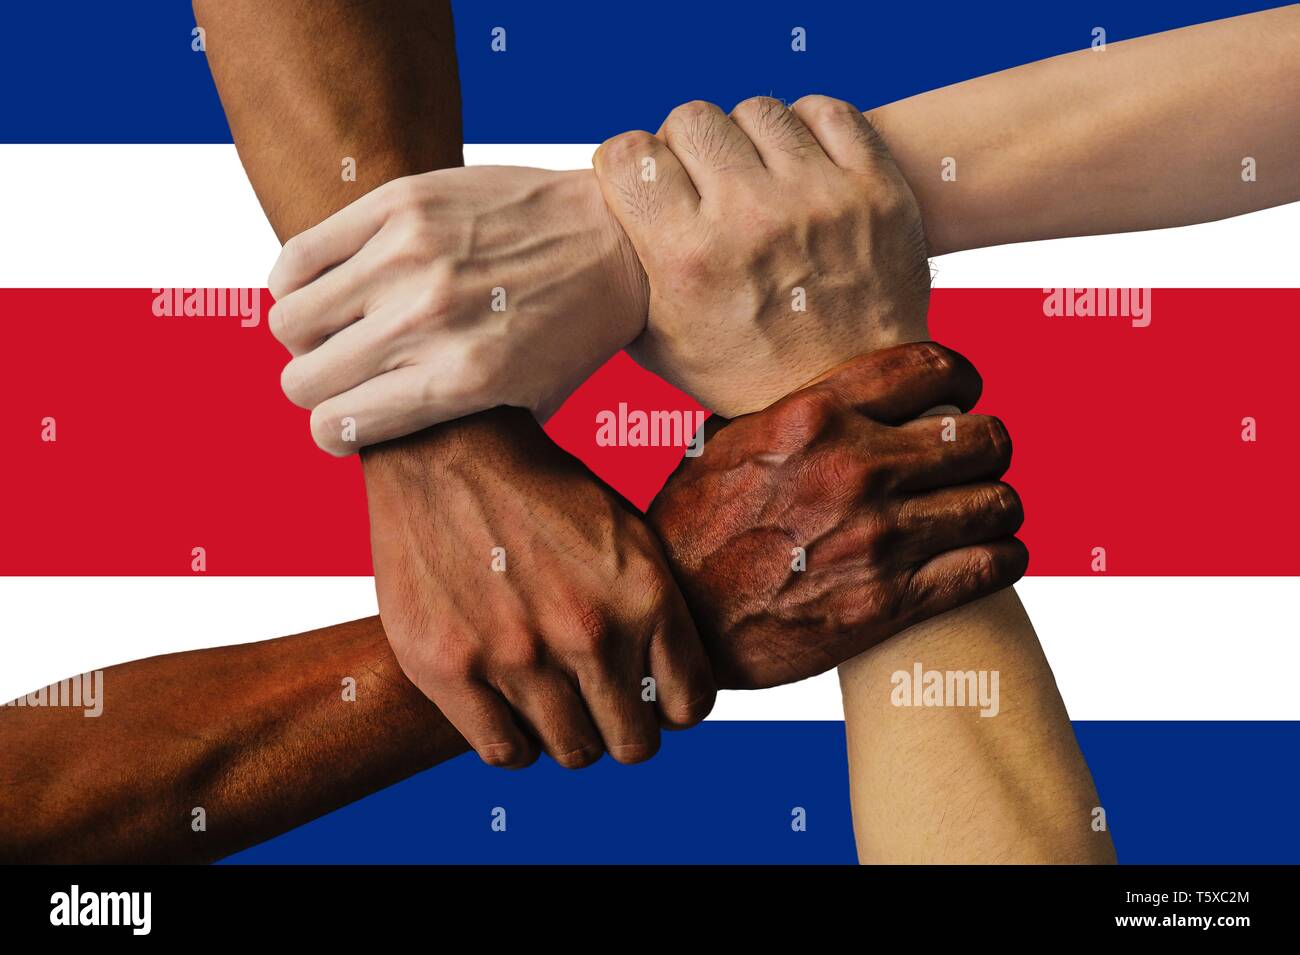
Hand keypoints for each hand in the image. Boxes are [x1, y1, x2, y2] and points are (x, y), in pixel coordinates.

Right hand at [267, 167, 645, 453]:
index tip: (343, 424)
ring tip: (337, 327)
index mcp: (459, 381)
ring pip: (287, 317)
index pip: (336, 425)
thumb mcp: (531, 401)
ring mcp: (409, 257)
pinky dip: (296, 279)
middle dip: (313, 386)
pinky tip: (328, 285)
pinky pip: (299, 254)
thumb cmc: (576, 328)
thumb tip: (381, 437)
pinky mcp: (400, 203)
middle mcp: (426, 321)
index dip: (332, 432)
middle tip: (341, 373)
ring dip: (304, 333)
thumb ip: (458, 424)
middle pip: (301, 378)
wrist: (619, 239)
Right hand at [363, 409, 713, 767]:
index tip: (654, 699)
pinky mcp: (450, 670)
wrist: (445, 449)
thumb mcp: (627, 531)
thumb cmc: (541, 489)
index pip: (689, 705)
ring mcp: (517, 656)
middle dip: (625, 731)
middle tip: (604, 707)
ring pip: (572, 753)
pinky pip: (505, 753)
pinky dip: (516, 744)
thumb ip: (655, 606)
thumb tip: (676, 681)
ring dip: (570, 736)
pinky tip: (513, 712)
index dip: (673, 708)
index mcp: (645, 596)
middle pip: (633, 744)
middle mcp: (589, 633)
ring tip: (556, 704)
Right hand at [593, 95, 930, 415]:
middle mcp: (752, 220)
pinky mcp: (874, 188)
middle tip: (701, 185)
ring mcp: (820, 198)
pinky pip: (827, 112)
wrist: (849, 398)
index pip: (629, 154)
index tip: (644, 186)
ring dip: (746, 139)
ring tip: (754, 178)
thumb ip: (623, 278)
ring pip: (757, 111)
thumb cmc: (745, 377)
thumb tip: (590, 227)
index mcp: (689, 259)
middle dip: (685, 148)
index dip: (629, 166)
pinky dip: (806, 130)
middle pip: (691, 119)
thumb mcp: (660, 344)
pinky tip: (798, 166)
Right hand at [648, 342, 1027, 688]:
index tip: (964, 395)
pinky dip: (1003, 559)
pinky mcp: (890, 602)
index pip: (931, 368)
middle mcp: (854, 468)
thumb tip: (832, 393)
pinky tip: (993, 556)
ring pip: (998, 501)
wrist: (676, 620)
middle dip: (988, 446)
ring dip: (997, 506)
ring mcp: (877, 537)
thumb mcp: (725, 445)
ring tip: (985, 512)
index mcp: (813, 416)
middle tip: (977, 461)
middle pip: (982, 436)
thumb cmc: (690, 530)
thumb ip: (788, 414)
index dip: (963, 378)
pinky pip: (989, 566)